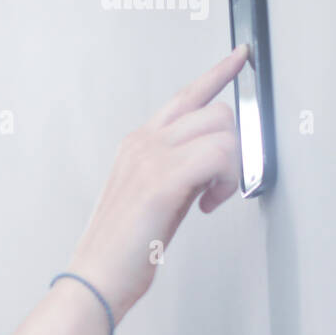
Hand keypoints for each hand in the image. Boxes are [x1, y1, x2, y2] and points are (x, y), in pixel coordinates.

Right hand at [66, 44, 250, 319]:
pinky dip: (225, 181)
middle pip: (214, 112)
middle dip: (233, 147)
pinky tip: (208, 204)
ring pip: (221, 132)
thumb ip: (177, 172)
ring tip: (211, 197)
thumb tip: (210, 166)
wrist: (96, 277)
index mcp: (137, 145)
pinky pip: (218, 157)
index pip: (185, 97)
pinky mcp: (161, 181)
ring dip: (230, 167)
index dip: (217, 73)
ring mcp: (150, 159)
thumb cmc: (120, 248)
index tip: (239, 57)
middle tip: (220, 185)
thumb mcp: (151, 199)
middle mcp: (143, 144)